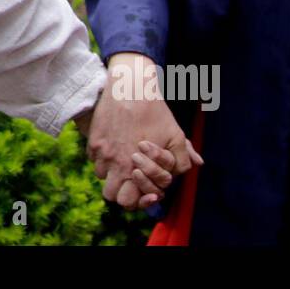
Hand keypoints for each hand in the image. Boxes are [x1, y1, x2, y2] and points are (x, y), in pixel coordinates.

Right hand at [79, 53, 202, 209]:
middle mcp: (116, 163)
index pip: (130, 201)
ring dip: (111, 173)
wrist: (130, 87)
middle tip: (131, 180)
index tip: (145, 190)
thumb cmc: (155, 111)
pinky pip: (93, 159)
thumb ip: (184, 156)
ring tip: (122, 161)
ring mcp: (101, 152)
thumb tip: (197, 165)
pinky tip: (114, 145)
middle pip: (111, 195)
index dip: (138, 200)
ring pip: (101, 177)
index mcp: (137, 168)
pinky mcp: (92, 141)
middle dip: (122, 191)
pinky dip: (102, 157)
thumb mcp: (176, 134)